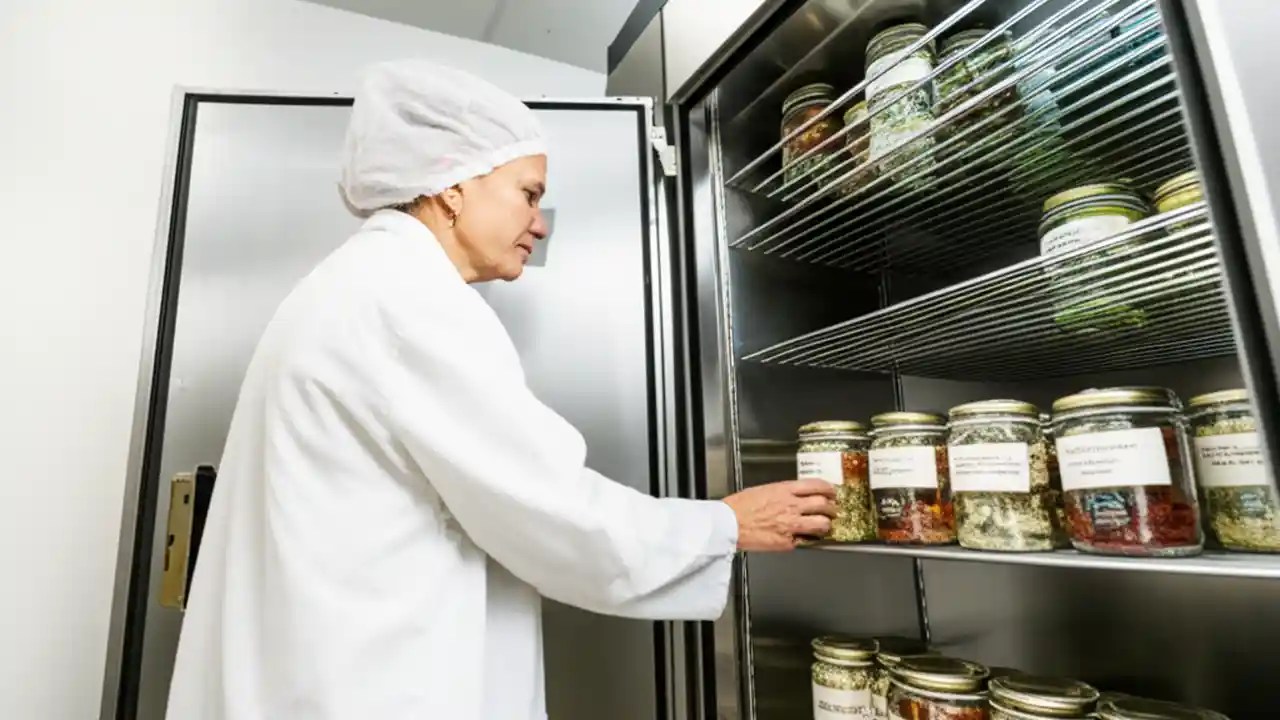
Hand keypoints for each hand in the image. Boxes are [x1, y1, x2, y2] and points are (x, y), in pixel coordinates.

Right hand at [722, 479, 837, 551]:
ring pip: (822, 524)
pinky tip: (807, 538)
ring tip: (825, 525)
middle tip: (832, 510)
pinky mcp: (788, 542)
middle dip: (832, 508)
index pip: (817, 485)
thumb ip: (783, 493)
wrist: (728, 523)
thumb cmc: (739, 507)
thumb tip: (795, 496)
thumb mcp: (764, 490)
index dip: (829, 489)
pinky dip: (809, 539)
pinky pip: (806, 540)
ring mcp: (792, 525)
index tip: (832, 492)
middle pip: (824, 504)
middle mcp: (792, 506)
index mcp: (785, 490)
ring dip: (827, 525)